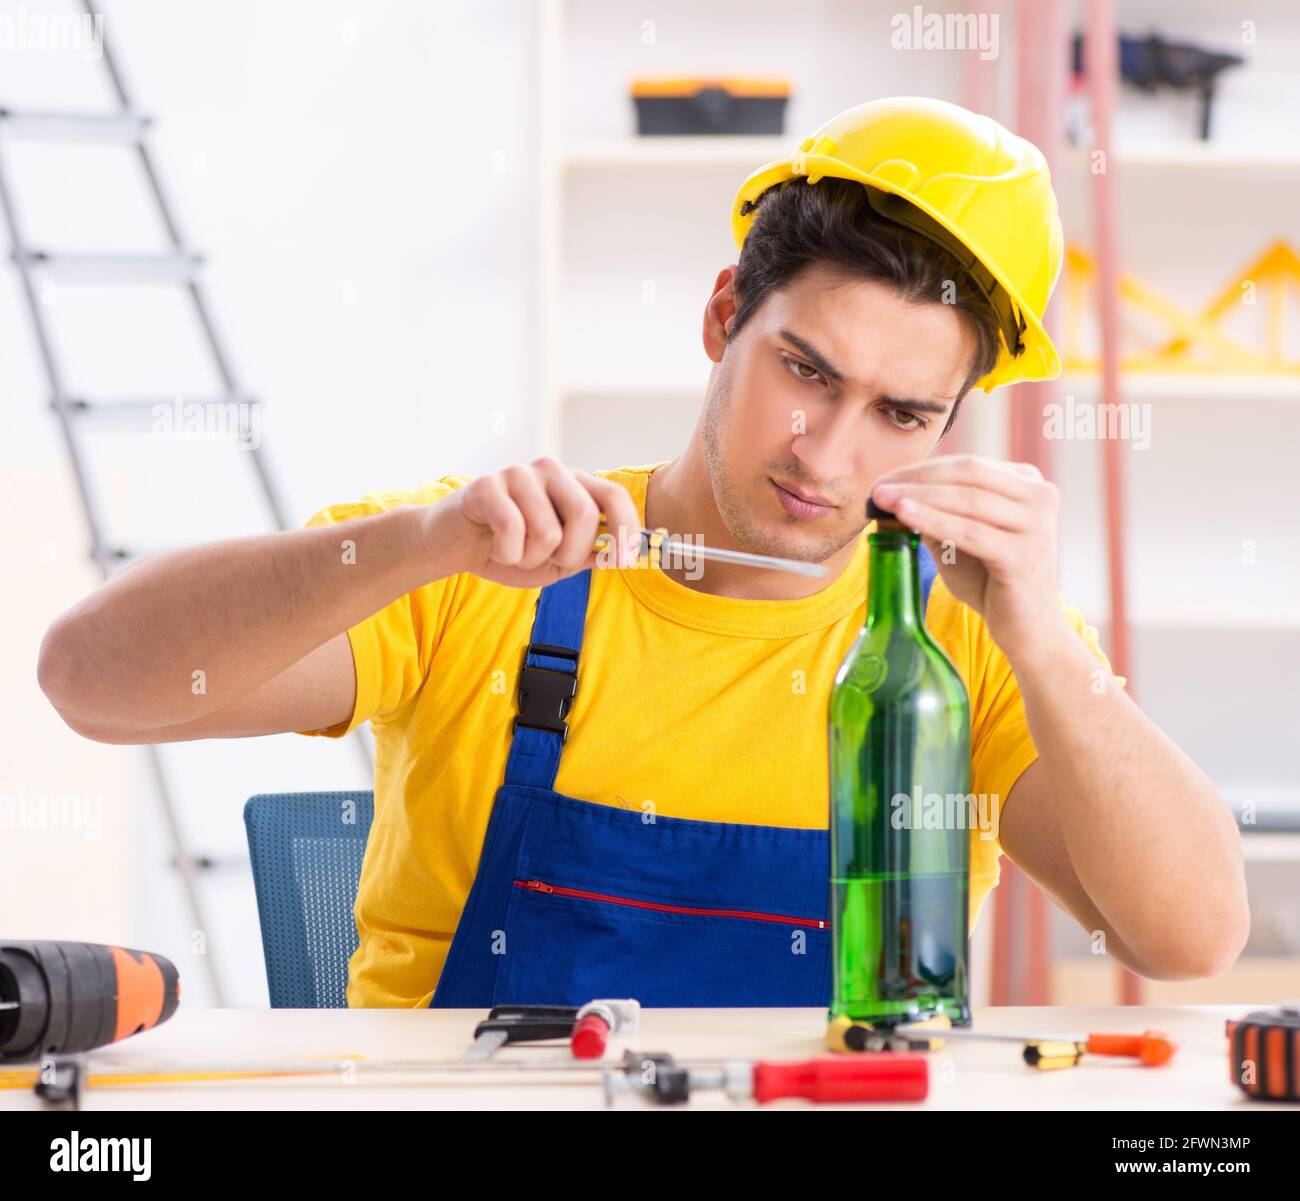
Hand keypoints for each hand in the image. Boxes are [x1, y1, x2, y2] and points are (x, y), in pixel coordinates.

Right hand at [423, 457, 642, 588]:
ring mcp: (519, 473)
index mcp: (572, 484)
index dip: (627, 528)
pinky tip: (495, 547)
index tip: (626, 562)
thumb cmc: (509, 551)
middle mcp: (550, 470)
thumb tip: (620, 552)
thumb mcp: (557, 562)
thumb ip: (589, 555)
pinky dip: (507, 554)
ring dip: (532, 559)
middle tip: (549, 562)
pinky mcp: (488, 485)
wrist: (452, 547)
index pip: (613, 496)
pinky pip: (513, 531)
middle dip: (571, 554)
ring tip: (515, 552)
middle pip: (584, 514)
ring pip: (548, 531)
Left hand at [870, 454, 1073, 666]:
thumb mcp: (960, 539)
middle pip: (967, 474)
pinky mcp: (1023, 554)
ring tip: (883, 500)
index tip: (885, 480)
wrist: (1026, 628)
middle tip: (878, 489)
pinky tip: (905, 515)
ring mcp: (1036, 524)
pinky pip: (969, 532)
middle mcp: (1040, 496)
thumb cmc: (991, 581)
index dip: (922, 470)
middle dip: (917, 480)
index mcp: (1028, 484)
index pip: (967, 465)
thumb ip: (938, 513)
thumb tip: (891, 494)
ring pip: (966, 500)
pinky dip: (934, 521)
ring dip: (919, 497)